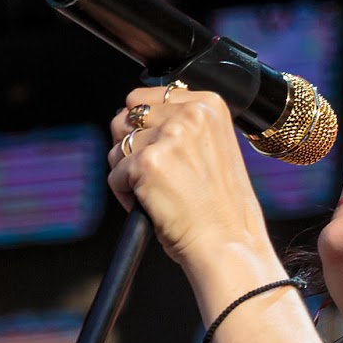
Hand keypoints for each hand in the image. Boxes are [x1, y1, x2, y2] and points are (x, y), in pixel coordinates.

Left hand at [106, 85, 273, 270]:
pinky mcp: (147, 163)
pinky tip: (153, 207)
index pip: (148, 96)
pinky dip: (126, 195)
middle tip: (160, 179)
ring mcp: (168, 137)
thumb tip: (136, 114)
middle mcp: (190, 115)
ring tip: (158, 194)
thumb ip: (183, 126)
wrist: (228, 245)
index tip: (166, 156)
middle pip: (127, 117)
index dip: (148, 128)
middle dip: (133, 147)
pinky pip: (114, 174)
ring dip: (128, 172)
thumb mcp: (214, 151)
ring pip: (118, 145)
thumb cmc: (222, 210)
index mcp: (210, 106)